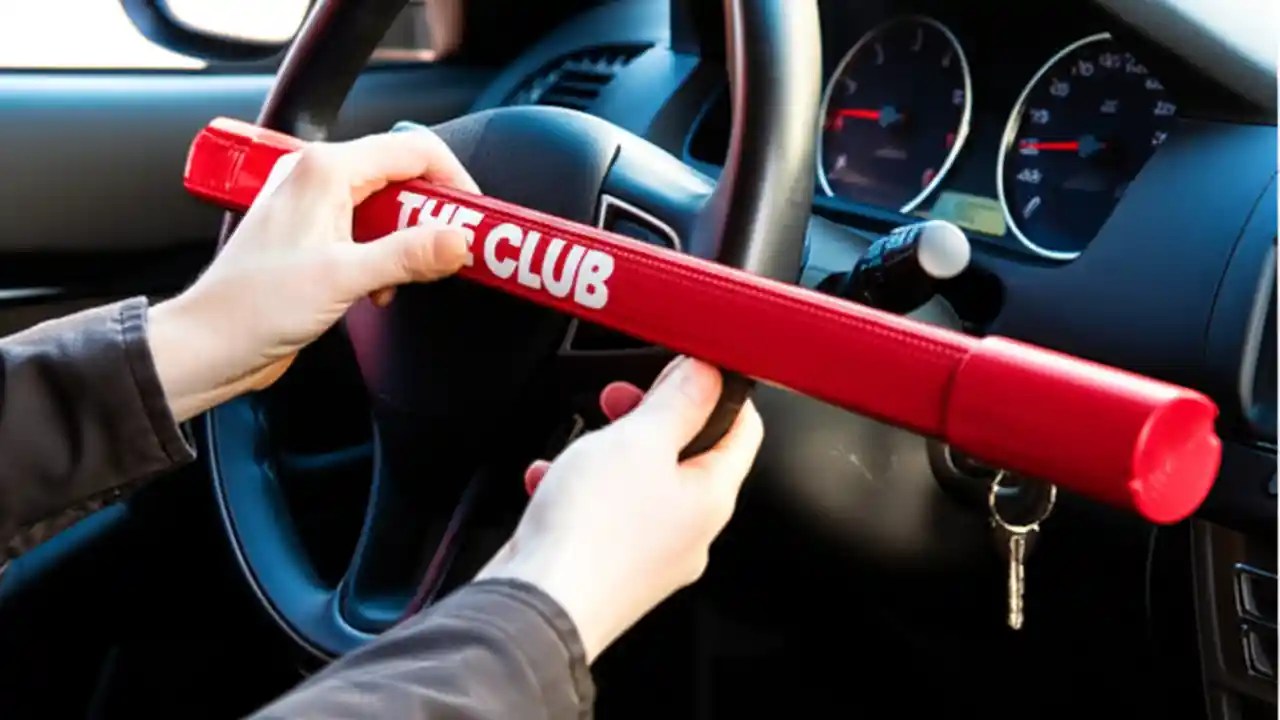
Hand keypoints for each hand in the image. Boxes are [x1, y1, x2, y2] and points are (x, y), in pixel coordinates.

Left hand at [149, 129, 478, 420]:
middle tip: (452, 251)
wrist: (209, 345)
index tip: (476, 217)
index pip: (413, 150)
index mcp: (325, 170)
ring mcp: (315, 209)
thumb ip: (408, 255)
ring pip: (389, 211)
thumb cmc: (254, 306)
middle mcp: (319, 179)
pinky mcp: (314, 240)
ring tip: (407, 279)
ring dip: (408, 246)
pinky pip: (369, 236)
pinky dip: (386, 260)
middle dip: (433, 218)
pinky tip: (379, 292)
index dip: (454, 181)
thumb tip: (459, 240)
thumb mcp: (344, 278)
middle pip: (404, 179)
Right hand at [477, 357, 763, 662]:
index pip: (744, 431)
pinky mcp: (610, 567)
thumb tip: (706, 375)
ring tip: (582, 440)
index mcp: (711, 499)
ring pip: (640, 482)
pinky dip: (579, 486)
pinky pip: (604, 512)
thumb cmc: (590, 533)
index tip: (690, 367)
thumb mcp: (638, 440)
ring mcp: (649, 554)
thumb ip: (677, 401)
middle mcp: (689, 531)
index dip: (721, 391)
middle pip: (687, 454)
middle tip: (623, 398)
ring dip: (610, 450)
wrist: (535, 606)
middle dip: (652, 418)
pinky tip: (551, 479)